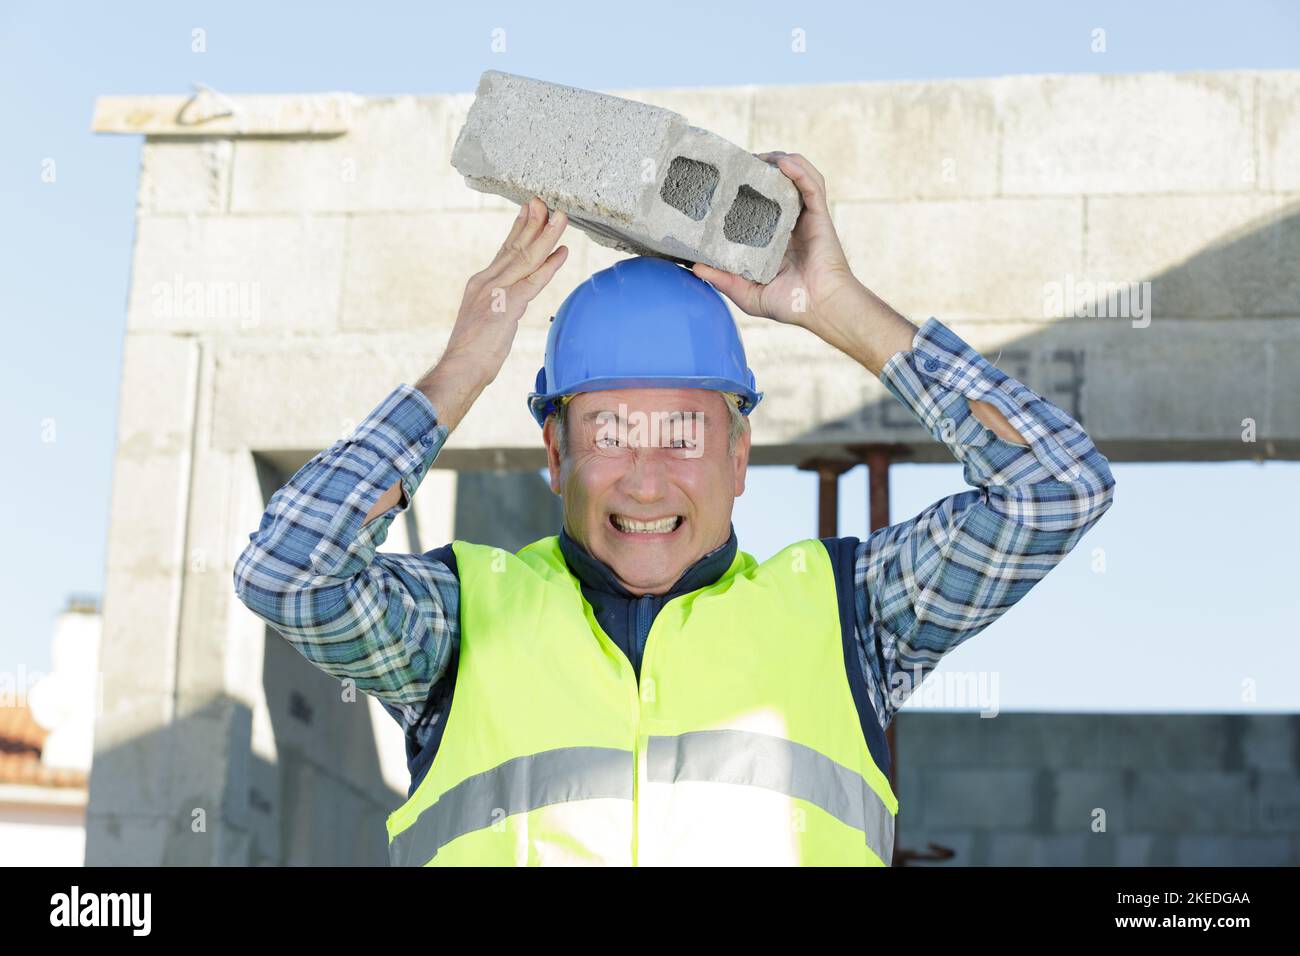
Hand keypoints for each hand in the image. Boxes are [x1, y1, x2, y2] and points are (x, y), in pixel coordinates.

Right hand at [417, 196, 567, 433]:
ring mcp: (496, 292)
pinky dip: (549, 266)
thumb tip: (511, 305)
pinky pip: (533, 282)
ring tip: (560, 216)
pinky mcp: (506, 306)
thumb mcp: (486, 322)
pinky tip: (562, 252)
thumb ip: (499, 306)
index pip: (505, 250)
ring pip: (526, 258)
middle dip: (533, 222)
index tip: (531, 210)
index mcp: (481, 283)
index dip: (519, 229)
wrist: (459, 369)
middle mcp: (487, 281)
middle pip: (516, 246)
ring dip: (546, 235)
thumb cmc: (472, 353)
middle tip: (546, 201)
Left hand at [691, 151, 863, 332]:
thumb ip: (723, 279)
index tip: (725, 179)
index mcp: (775, 237)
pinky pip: (812, 185)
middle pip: (777, 183)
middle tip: (738, 162)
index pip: (759, 203)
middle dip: (760, 167)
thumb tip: (693, 267)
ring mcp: (806, 217)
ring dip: (780, 161)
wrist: (822, 308)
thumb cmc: (791, 304)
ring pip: (797, 176)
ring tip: (760, 157)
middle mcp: (791, 223)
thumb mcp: (748, 293)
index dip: (745, 187)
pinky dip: (799, 170)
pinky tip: (784, 162)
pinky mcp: (820, 216)